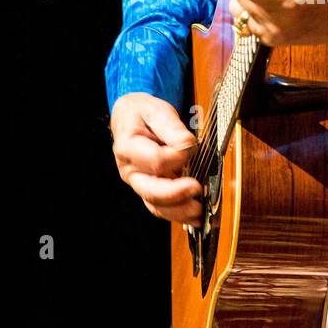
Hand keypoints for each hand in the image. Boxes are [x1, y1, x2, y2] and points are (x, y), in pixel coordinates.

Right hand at [110, 92, 201, 224]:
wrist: (131, 118)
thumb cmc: (143, 114)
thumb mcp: (156, 110)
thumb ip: (171, 126)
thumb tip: (187, 144)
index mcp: (128, 148)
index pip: (155, 160)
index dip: (176, 157)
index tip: (191, 146)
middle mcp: (131, 171)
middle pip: (151, 190)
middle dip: (175, 194)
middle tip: (196, 189)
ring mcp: (140, 184)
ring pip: (156, 205)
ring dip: (179, 211)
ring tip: (198, 210)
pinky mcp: (150, 191)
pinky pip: (162, 208)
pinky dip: (178, 215)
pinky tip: (195, 217)